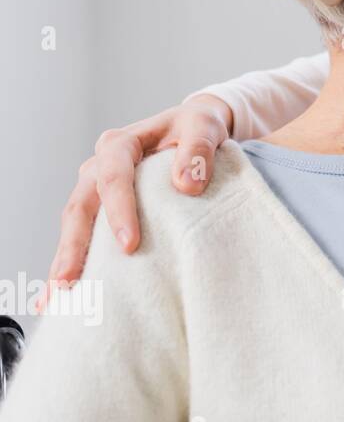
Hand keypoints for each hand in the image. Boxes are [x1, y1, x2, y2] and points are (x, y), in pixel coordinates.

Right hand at [36, 94, 233, 312]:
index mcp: (121, 144)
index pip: (113, 177)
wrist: (197, 128)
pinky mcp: (104, 207)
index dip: (119, 210)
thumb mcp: (205, 126)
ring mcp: (97, 187)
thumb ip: (199, 150)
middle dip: (73, 245)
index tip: (129, 244)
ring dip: (68, 258)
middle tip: (70, 281)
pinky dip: (78, 260)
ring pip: (75, 224)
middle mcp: (100, 165)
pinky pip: (86, 234)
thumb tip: (188, 184)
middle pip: (80, 206)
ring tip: (61, 295)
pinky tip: (67, 292)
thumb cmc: (199, 126)